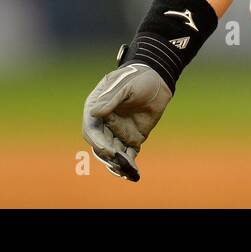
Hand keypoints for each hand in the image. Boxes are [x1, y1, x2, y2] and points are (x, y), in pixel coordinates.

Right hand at [81, 62, 173, 181]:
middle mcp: (104, 122)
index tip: (108, 149)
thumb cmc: (139, 77)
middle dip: (107, 155)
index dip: (97, 141)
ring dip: (117, 164)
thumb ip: (112, 98)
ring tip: (126, 172)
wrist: (159, 80)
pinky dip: (129, 165)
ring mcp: (118, 131)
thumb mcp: (126, 85)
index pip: (91, 129)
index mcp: (97, 107)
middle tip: (119, 161)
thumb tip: (94, 112)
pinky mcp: (132, 138)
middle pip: (100, 144)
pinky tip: (134, 174)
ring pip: (113, 153)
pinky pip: (128, 155)